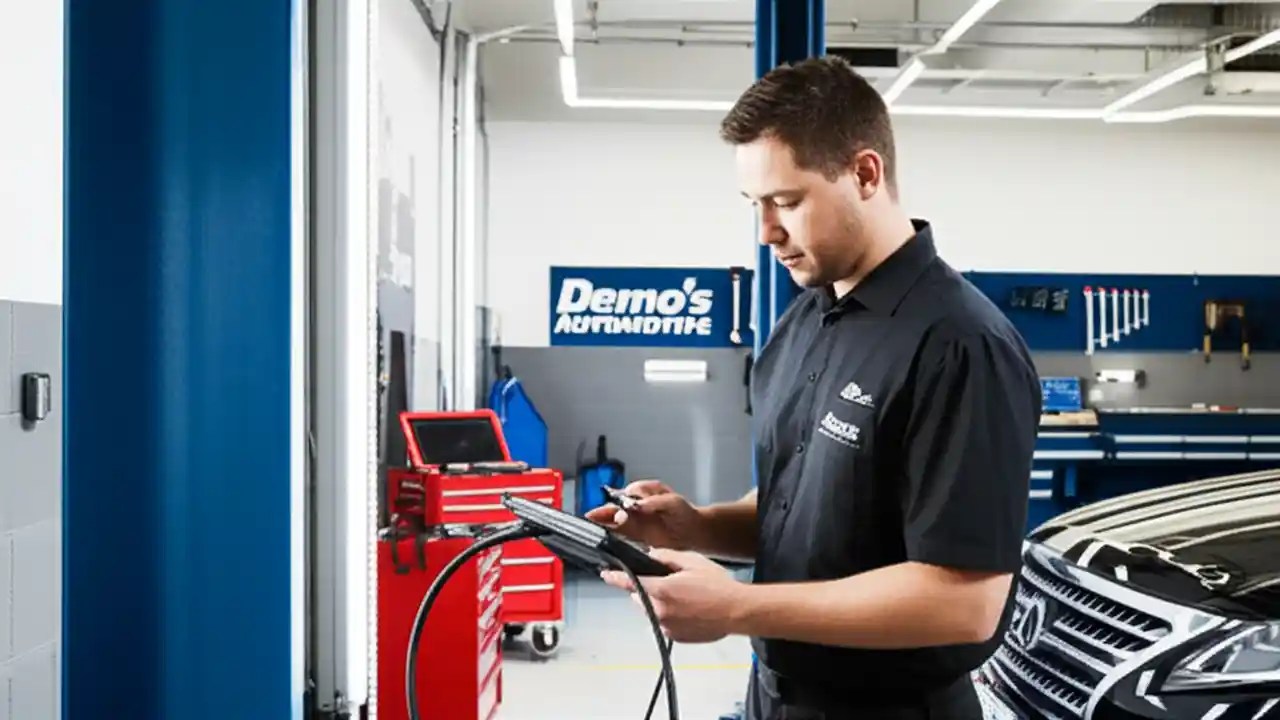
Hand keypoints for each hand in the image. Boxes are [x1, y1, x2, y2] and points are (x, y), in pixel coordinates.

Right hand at [583, 480, 706, 550]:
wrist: (693, 531)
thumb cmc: (685, 512)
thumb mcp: (672, 502)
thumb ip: (654, 502)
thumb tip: (638, 505)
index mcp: (643, 493)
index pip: (626, 494)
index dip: (620, 500)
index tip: (619, 508)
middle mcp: (635, 506)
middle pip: (614, 507)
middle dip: (604, 511)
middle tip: (595, 516)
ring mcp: (634, 521)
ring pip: (613, 520)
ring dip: (603, 522)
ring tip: (592, 523)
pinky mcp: (635, 535)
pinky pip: (619, 534)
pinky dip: (610, 535)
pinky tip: (602, 537)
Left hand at [601, 548, 745, 643]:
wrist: (736, 611)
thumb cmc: (718, 586)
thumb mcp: (692, 561)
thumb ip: (666, 556)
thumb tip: (651, 554)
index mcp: (661, 590)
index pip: (629, 582)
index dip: (614, 578)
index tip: (605, 575)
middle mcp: (660, 610)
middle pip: (640, 597)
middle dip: (647, 588)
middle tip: (669, 582)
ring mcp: (666, 626)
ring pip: (651, 610)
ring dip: (658, 602)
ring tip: (683, 597)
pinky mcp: (674, 637)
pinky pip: (663, 623)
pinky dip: (669, 616)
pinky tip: (688, 609)